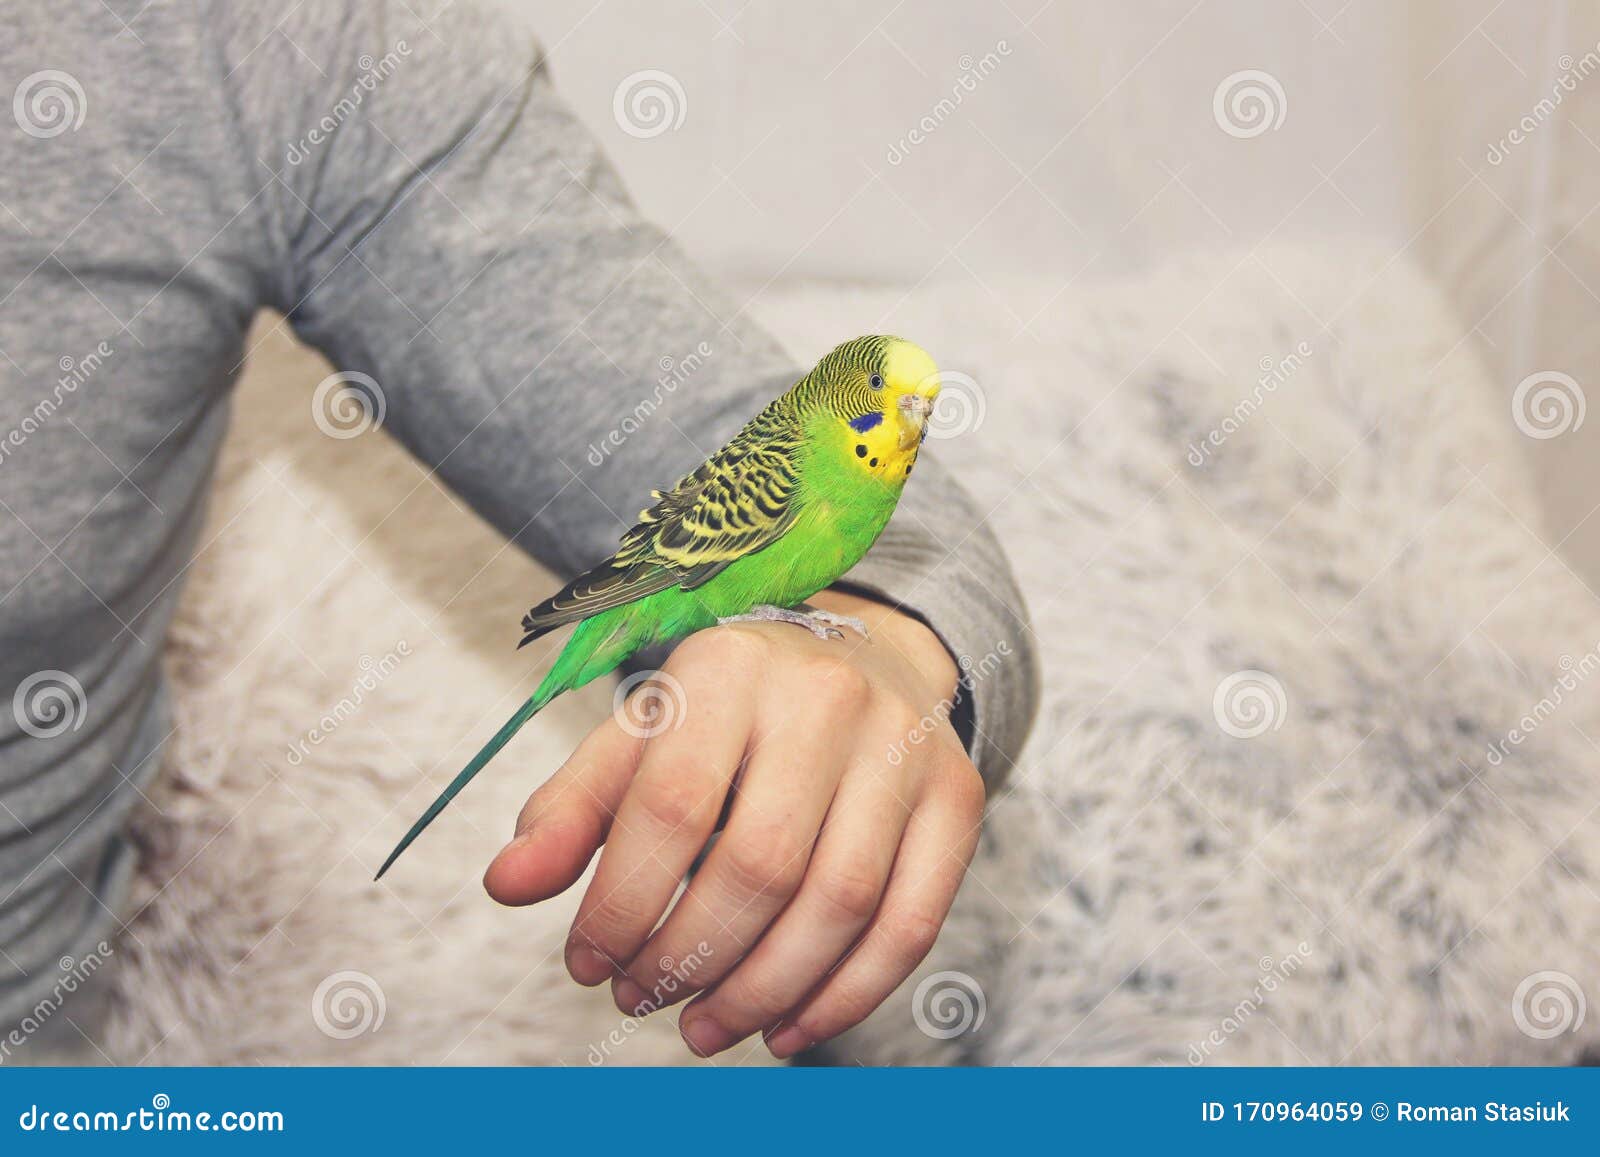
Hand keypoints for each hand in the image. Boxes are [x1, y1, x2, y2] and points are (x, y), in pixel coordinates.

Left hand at [482, 590, 983, 1058]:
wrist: (868, 652)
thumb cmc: (734, 708)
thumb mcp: (644, 732)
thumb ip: (573, 807)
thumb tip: (505, 885)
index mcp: (729, 667)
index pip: (672, 807)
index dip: (622, 904)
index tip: (587, 963)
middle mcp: (826, 697)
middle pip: (760, 865)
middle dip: (690, 956)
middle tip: (643, 999)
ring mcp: (903, 747)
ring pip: (840, 903)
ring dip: (762, 991)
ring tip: (704, 1026)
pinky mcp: (956, 797)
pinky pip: (911, 923)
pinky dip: (846, 997)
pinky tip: (787, 1028)